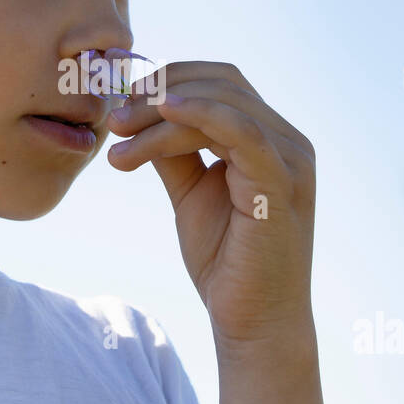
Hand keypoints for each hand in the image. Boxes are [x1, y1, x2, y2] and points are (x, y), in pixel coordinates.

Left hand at [105, 61, 316, 347]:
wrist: (252, 323)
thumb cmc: (226, 262)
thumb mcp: (190, 192)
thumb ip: (172, 151)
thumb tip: (138, 111)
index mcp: (270, 139)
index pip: (221, 83)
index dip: (169, 80)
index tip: (119, 101)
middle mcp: (288, 141)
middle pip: (222, 83)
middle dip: (160, 92)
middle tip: (114, 119)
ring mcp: (290, 160)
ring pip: (222, 104)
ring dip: (161, 112)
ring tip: (119, 134)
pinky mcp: (282, 183)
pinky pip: (242, 131)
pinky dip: (201, 112)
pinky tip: (163, 111)